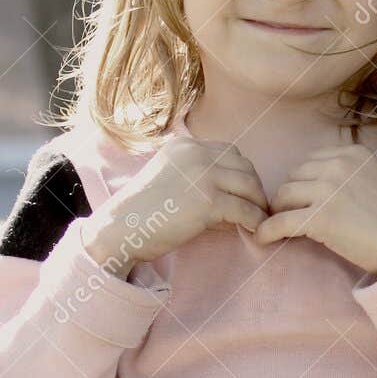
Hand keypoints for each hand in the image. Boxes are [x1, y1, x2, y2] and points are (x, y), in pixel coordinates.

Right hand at [83, 135, 268, 272]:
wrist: (118, 230)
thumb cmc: (141, 213)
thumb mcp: (170, 181)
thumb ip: (198, 179)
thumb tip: (235, 197)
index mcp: (184, 146)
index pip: (229, 152)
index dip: (240, 173)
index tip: (243, 193)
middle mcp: (196, 153)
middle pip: (244, 166)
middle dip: (254, 187)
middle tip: (256, 208)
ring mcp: (203, 175)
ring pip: (249, 185)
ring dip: (258, 204)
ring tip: (259, 220)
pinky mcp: (208, 201)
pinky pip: (245, 209)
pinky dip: (254, 220)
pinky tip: (254, 231)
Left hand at [254, 144, 376, 274]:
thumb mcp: (372, 180)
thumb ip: (344, 175)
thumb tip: (306, 186)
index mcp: (352, 153)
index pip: (309, 162)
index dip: (303, 183)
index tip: (303, 201)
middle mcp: (339, 165)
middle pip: (292, 177)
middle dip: (290, 197)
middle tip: (291, 217)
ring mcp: (329, 189)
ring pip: (282, 196)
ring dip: (278, 212)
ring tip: (281, 228)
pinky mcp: (321, 217)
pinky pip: (279, 222)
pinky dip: (267, 231)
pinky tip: (264, 240)